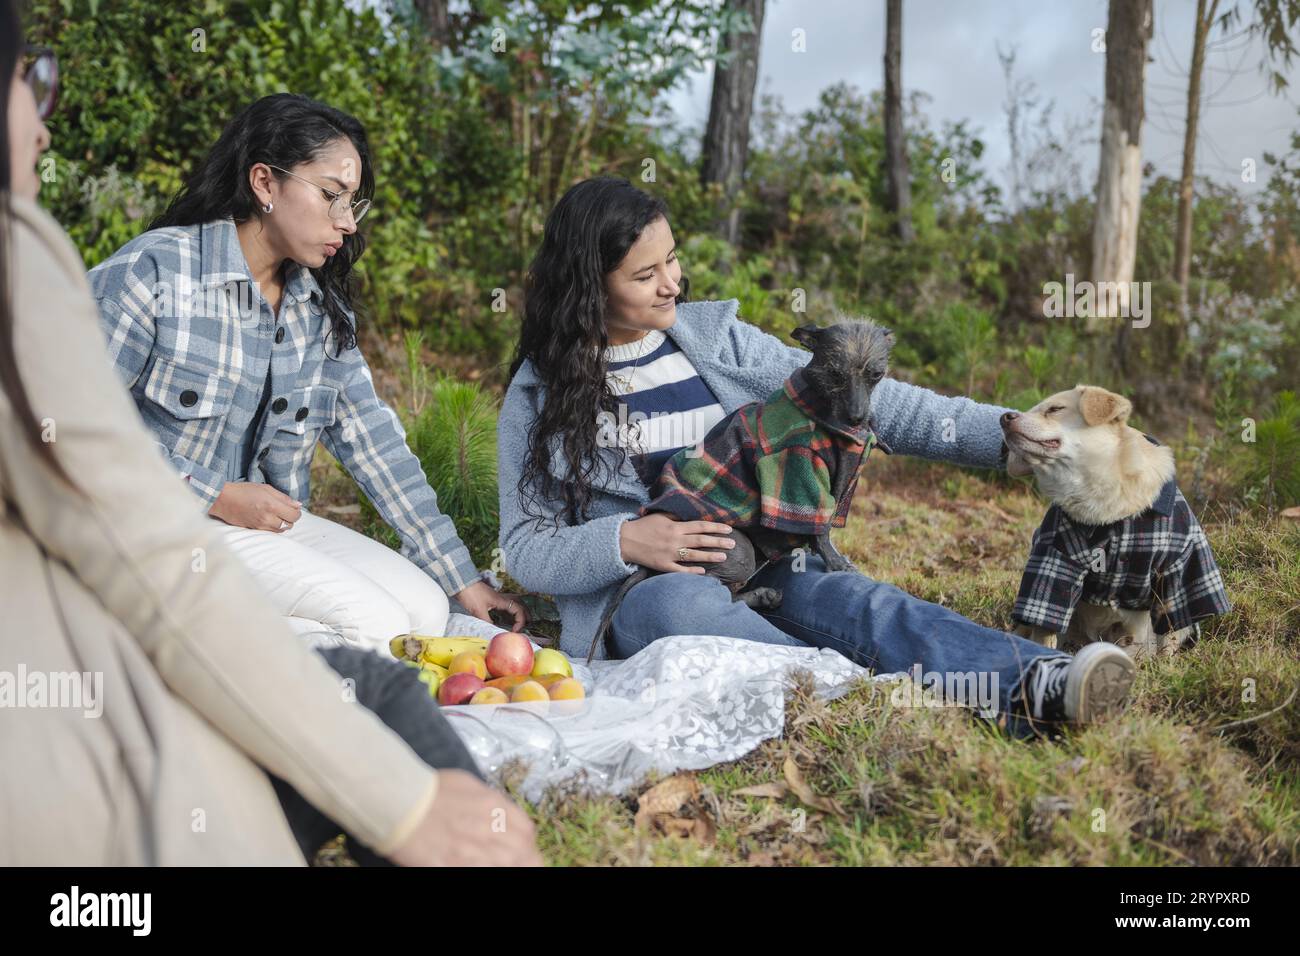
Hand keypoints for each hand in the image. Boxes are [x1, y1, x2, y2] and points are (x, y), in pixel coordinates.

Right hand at [208, 481, 301, 531]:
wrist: (223, 500)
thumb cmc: (244, 491)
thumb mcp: (266, 488)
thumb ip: (283, 498)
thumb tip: (298, 505)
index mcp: (272, 505)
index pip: (294, 516)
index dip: (297, 512)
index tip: (293, 507)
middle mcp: (267, 518)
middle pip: (289, 525)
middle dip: (290, 518)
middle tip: (285, 510)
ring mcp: (260, 526)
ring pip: (281, 530)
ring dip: (283, 523)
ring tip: (276, 514)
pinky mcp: (254, 530)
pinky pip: (271, 532)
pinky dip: (274, 527)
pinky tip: (269, 518)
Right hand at [388, 769, 542, 866]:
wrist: (400, 804)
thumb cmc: (428, 790)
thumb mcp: (467, 784)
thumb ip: (488, 799)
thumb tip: (498, 809)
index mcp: (494, 805)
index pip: (526, 829)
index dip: (526, 841)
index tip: (523, 847)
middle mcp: (490, 828)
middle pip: (521, 851)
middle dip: (523, 858)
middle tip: (519, 862)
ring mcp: (474, 850)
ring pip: (508, 864)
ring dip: (508, 864)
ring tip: (502, 864)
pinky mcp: (456, 866)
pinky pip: (482, 870)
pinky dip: (486, 868)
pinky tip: (479, 865)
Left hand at [454, 580, 527, 630]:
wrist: (461, 583)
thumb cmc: (470, 594)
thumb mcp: (478, 611)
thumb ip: (487, 622)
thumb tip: (494, 632)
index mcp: (501, 601)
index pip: (519, 610)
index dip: (520, 621)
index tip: (514, 631)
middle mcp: (502, 598)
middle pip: (520, 605)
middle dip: (525, 615)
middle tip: (524, 625)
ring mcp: (496, 598)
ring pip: (513, 604)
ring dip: (517, 612)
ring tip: (518, 622)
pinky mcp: (490, 599)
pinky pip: (504, 605)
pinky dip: (508, 612)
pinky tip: (504, 618)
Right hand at [619, 513, 734, 573]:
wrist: (624, 540)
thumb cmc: (643, 526)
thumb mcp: (661, 516)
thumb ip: (677, 517)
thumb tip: (693, 517)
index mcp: (675, 526)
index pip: (700, 526)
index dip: (716, 527)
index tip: (729, 529)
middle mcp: (675, 540)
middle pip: (701, 540)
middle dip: (718, 541)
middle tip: (733, 544)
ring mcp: (669, 554)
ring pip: (694, 556)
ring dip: (710, 556)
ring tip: (724, 556)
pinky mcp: (663, 565)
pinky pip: (680, 570)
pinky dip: (692, 571)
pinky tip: (703, 571)